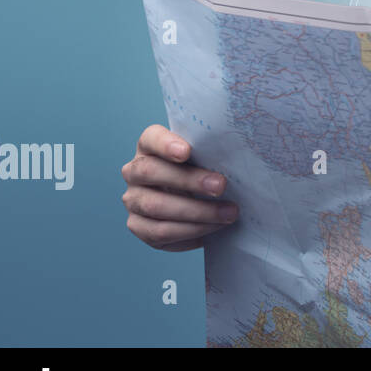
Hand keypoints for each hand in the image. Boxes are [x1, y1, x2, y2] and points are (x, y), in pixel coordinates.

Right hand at [121, 124, 237, 250]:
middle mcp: (134, 171)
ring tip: (228, 214)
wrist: (194, 200)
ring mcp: (132, 200)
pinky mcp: (138, 226)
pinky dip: (190, 231)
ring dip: (196, 212)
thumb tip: (237, 160)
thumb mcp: (205, 158)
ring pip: (156, 207)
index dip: (166, 144)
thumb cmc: (203, 170)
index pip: (151, 138)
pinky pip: (160, 232)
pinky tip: (213, 228)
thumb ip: (211, 154)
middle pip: (151, 172)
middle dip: (189, 181)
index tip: (187, 151)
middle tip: (221, 186)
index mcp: (149, 146)